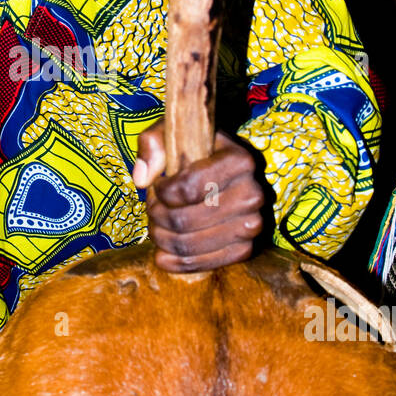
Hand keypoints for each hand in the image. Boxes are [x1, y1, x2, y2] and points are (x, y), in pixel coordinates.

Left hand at [132, 119, 264, 271]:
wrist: (223, 169)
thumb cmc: (195, 149)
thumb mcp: (172, 131)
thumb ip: (152, 143)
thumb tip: (142, 179)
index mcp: (240, 160)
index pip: (187, 187)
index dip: (161, 191)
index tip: (159, 184)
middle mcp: (253, 194)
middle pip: (183, 221)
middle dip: (156, 216)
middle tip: (153, 206)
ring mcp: (252, 225)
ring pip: (188, 246)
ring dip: (161, 237)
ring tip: (157, 223)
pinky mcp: (245, 249)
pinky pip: (201, 265)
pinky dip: (174, 261)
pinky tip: (162, 251)